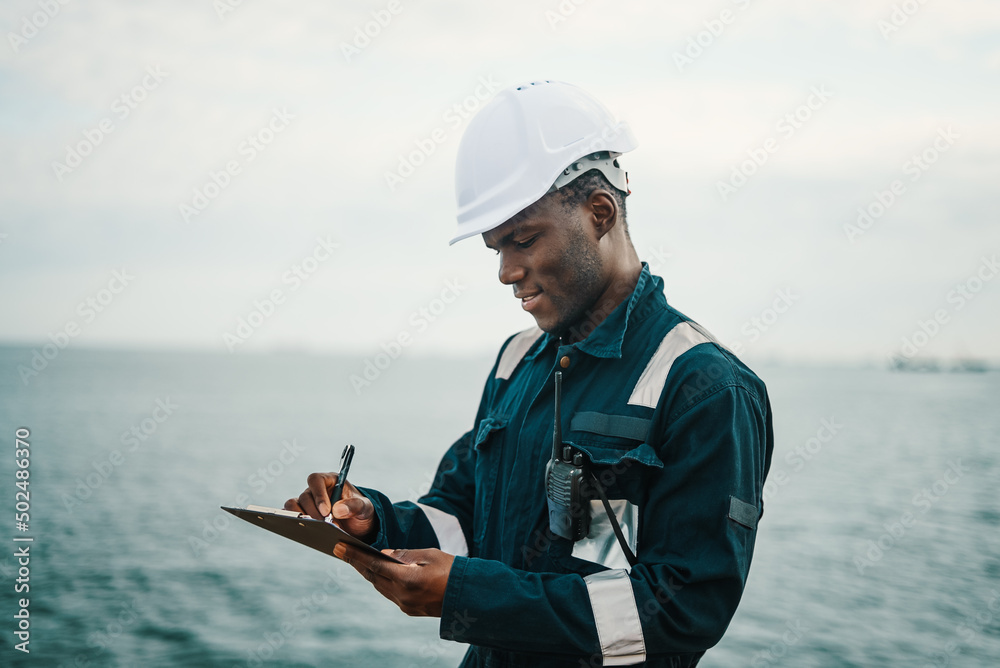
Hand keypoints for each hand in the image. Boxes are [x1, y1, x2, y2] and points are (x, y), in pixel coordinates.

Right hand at [284, 471, 376, 541]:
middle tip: (327, 526)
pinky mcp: (302, 515)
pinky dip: (294, 523)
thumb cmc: (361, 511)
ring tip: (315, 529)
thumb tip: (337, 510)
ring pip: (293, 505)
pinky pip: (291, 516)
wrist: (359, 526)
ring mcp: (308, 502)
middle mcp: (317, 490)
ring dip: (302, 518)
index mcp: (331, 481)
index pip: (316, 480)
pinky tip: (305, 531)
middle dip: (315, 513)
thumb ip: (355, 506)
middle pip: (305, 496)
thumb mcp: (366, 508)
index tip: (326, 512)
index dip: (318, 495)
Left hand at [333, 544, 453, 617]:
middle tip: (342, 550)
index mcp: (407, 579)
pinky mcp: (409, 609)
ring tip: (356, 559)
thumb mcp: (430, 554)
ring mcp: (405, 605)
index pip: (374, 565)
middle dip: (357, 563)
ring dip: (367, 572)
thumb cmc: (452, 570)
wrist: (469, 595)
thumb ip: (404, 554)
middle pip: (373, 577)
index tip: (339, 546)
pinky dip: (380, 581)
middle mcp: (402, 595)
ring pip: (379, 586)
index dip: (354, 555)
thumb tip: (383, 552)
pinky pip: (389, 593)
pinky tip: (377, 572)